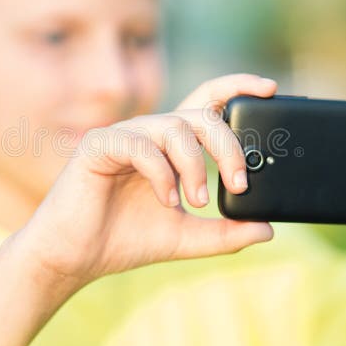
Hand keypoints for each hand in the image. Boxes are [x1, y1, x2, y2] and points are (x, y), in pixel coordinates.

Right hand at [18, 74, 278, 288]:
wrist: (75, 258)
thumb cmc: (124, 240)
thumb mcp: (187, 237)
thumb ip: (226, 232)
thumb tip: (268, 229)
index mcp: (170, 145)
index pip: (207, 102)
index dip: (237, 87)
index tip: (270, 89)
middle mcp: (149, 133)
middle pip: (200, 114)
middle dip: (227, 146)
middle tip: (239, 183)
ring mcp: (123, 135)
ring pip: (174, 127)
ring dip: (194, 166)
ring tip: (194, 203)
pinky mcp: (99, 145)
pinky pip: (141, 145)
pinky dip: (161, 173)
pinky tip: (166, 201)